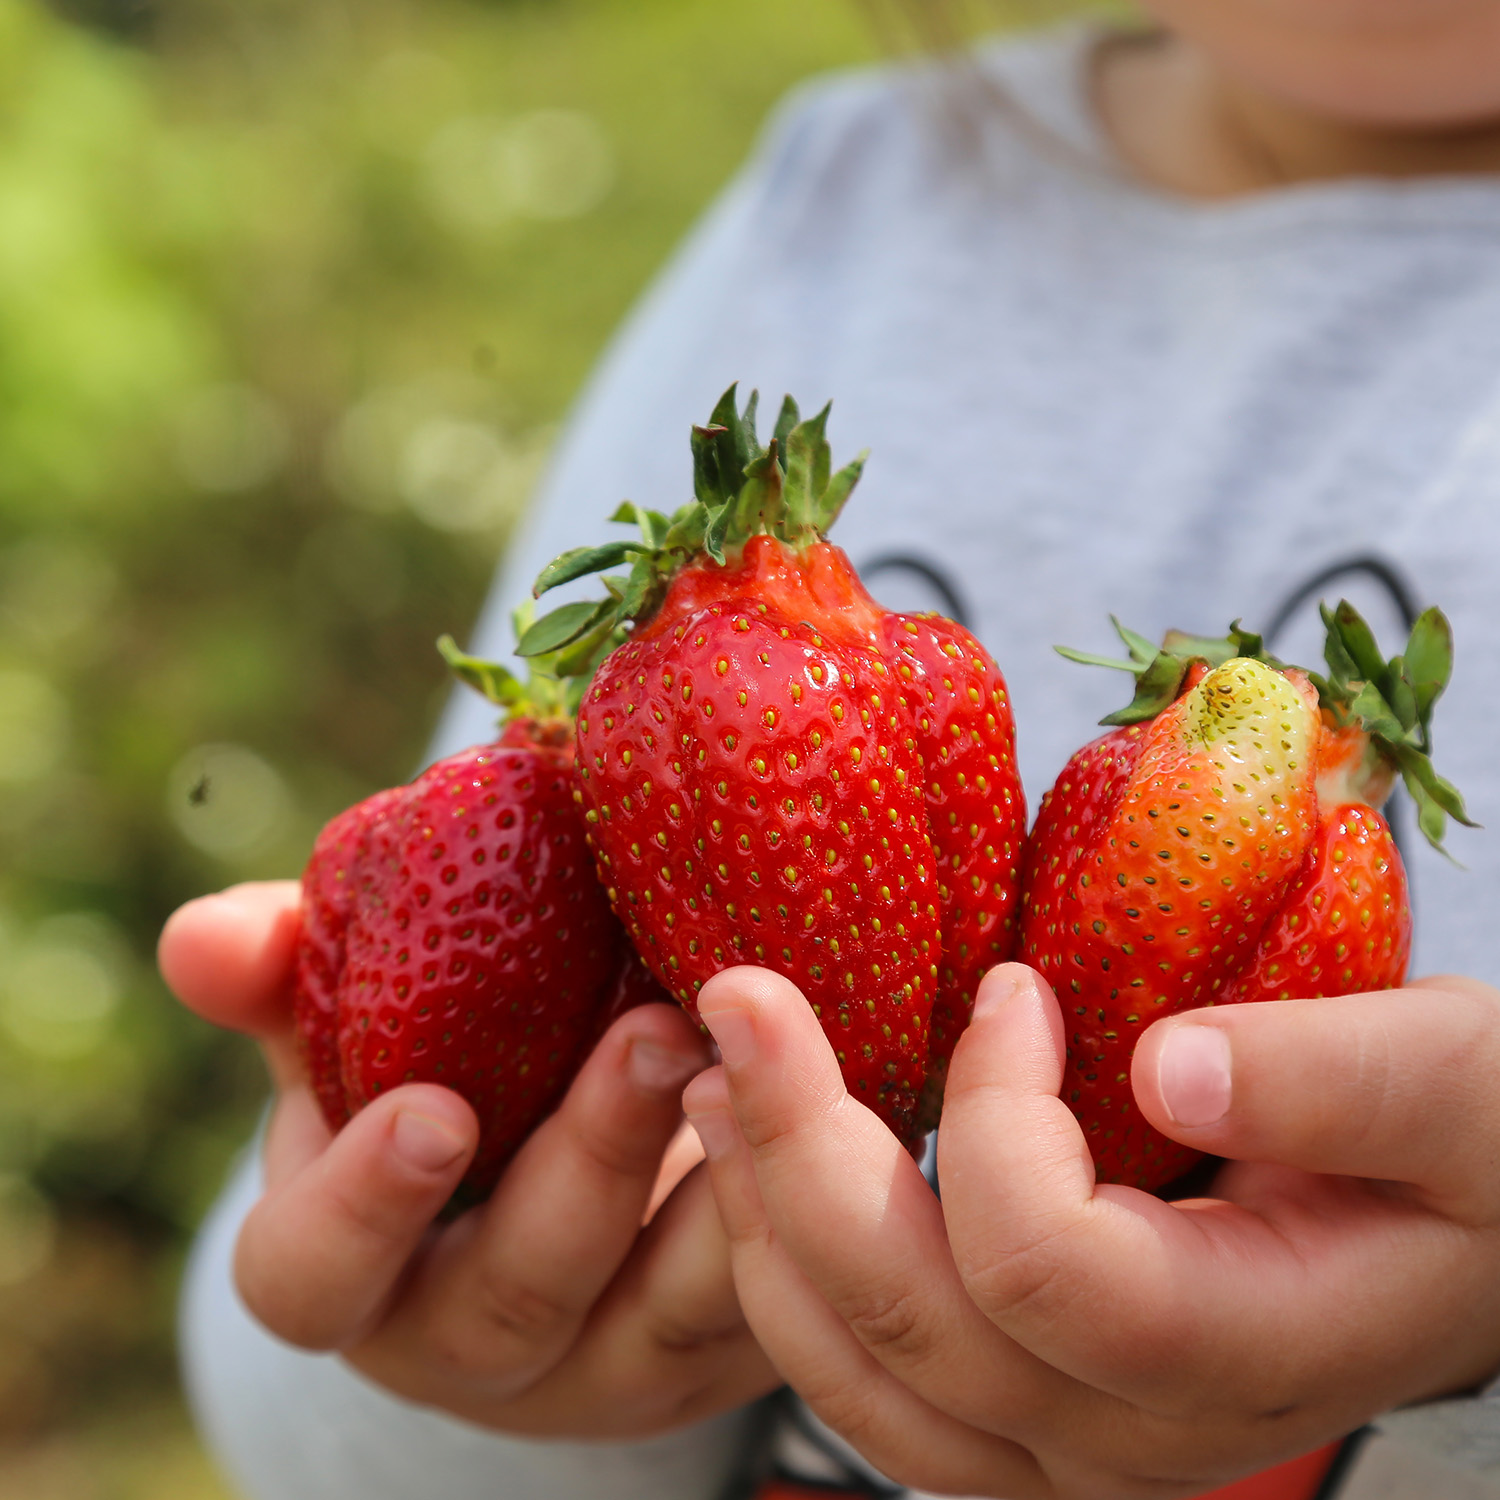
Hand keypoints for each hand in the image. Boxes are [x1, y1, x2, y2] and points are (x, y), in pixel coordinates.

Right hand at [159, 882, 776, 1437]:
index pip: (310, 1279)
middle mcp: (471, 1340)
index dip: (359, 1208)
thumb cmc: (443, 1070)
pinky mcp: (717, 1354)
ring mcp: (605, 1364)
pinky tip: (826, 1101)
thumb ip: (284, 975)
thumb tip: (200, 938)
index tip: (435, 1107)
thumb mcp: (355, 1024)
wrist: (573, 1154)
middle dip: (587, 1160)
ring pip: (662, 1317)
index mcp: (353, 1266)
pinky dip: (795, 1208)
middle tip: (656, 1030)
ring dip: (715, 1190)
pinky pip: (766, 1311)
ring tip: (759, 1061)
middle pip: (515, 1293)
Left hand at [683, 962, 1499, 1497]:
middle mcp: (1135, 1434)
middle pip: (913, 1319)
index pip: (1051, 1270)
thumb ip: (1338, 1081)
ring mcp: (1065, 1445)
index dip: (994, 1117)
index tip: (1009, 985)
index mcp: (1245, 1346)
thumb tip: (1174, 1059)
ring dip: (763, 1217)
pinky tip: (756, 1175)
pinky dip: (791, 1280)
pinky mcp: (1022, 1415)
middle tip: (733, 997)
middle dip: (797, 1141)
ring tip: (709, 1081)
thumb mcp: (1461, 1088)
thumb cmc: (1480, 1151)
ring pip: (860, 1373)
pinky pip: (870, 1384)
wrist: (1471, 1233)